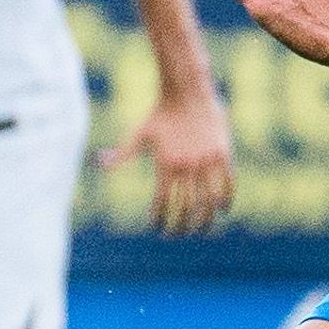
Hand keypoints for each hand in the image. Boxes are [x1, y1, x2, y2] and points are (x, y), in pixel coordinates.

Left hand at [100, 86, 235, 233]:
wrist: (186, 93)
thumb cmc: (160, 114)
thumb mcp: (139, 134)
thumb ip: (123, 153)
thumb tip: (100, 163)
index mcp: (165, 165)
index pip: (161, 202)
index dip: (158, 219)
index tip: (156, 229)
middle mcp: (187, 166)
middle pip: (185, 207)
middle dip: (180, 226)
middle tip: (176, 235)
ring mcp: (206, 161)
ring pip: (209, 200)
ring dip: (204, 220)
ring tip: (199, 229)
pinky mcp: (223, 154)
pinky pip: (227, 183)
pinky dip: (225, 199)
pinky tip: (221, 210)